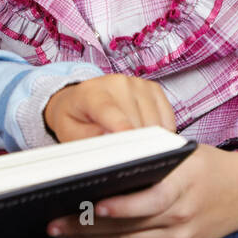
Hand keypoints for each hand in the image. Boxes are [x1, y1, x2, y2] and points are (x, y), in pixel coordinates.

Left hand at [43, 74, 174, 141]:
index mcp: (91, 93)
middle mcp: (117, 83)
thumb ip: (87, 138)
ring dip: (148, 140)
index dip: (121, 126)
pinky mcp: (154, 89)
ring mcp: (138, 84)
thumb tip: (111, 141)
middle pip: (136, 122)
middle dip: (134, 144)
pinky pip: (167, 120)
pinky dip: (160, 133)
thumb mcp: (69, 132)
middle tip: (125, 154)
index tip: (130, 138)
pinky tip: (144, 135)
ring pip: (155, 124)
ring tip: (130, 142)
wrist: (79, 99)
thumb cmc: (75, 118)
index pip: (108, 110)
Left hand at [44, 145, 237, 237]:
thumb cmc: (203, 166)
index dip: (118, 207)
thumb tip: (97, 159)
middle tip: (53, 220)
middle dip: (85, 225)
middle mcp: (181, 218)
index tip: (91, 205)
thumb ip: (144, 157)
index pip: (147, 202)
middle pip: (127, 226)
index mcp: (182, 187)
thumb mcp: (179, 152)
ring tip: (60, 231)